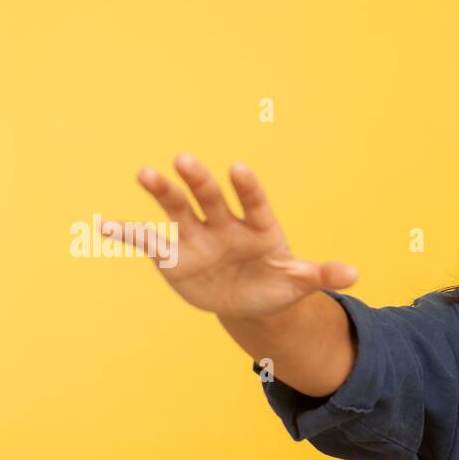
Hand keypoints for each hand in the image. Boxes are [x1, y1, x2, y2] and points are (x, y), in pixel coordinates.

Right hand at [98, 153, 357, 317]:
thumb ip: (322, 274)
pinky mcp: (173, 253)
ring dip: (162, 192)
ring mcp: (196, 236)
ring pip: (178, 209)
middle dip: (198, 180)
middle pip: (210, 197)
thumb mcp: (300, 281)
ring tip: (146, 174)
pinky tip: (102, 226)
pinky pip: (147, 241)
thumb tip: (356, 274)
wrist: (249, 299)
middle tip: (185, 160)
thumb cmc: (276, 282)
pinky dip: (126, 233)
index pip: (253, 201)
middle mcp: (224, 223)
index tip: (239, 170)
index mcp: (258, 225)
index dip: (247, 187)